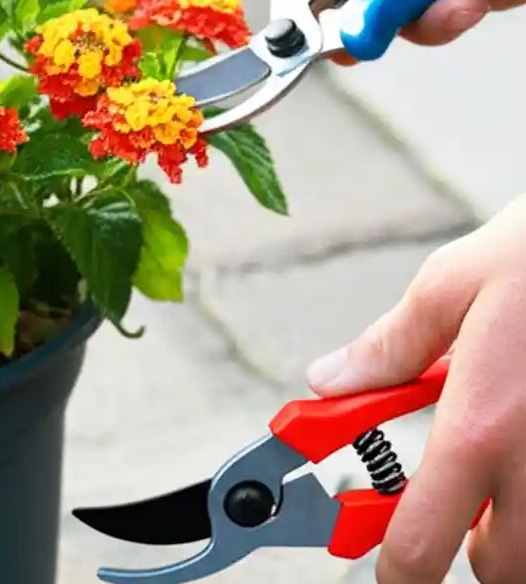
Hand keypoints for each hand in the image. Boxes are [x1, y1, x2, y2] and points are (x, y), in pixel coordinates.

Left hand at [305, 194, 525, 582]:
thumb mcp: (454, 285)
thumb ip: (389, 348)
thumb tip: (331, 380)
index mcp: (482, 426)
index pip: (421, 546)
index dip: (393, 567)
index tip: (382, 558)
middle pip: (501, 570)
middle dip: (471, 548)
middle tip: (456, 498)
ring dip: (517, 528)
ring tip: (502, 461)